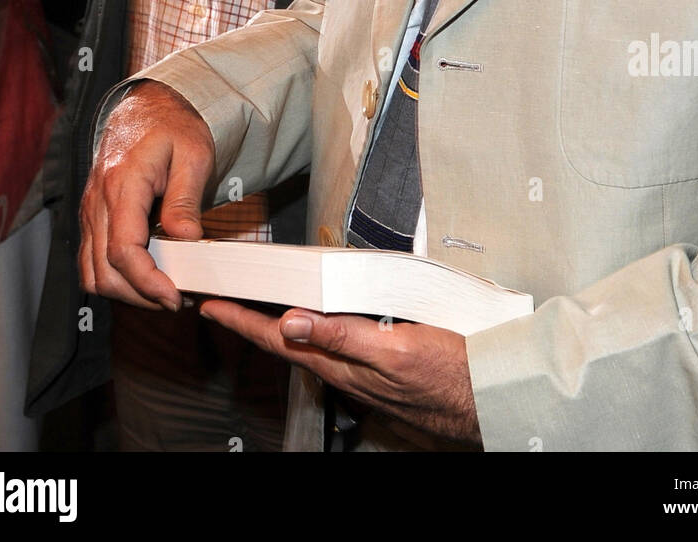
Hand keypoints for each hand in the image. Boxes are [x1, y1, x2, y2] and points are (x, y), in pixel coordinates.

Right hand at [78, 80, 215, 311]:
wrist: (147, 106)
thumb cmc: (173, 126)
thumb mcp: (193, 154)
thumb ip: (185, 200)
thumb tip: (186, 242)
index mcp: (122, 183)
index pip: (123, 250)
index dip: (147, 282)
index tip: (174, 296)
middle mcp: (97, 201)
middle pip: (103, 271)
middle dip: (139, 296)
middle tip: (175, 298)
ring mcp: (90, 210)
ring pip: (92, 273)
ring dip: (125, 292)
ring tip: (162, 291)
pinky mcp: (92, 216)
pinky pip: (92, 260)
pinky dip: (114, 277)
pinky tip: (145, 275)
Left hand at [199, 300, 481, 445]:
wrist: (487, 396)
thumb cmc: (448, 374)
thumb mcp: (395, 348)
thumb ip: (344, 334)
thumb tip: (292, 321)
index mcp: (341, 363)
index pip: (278, 339)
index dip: (241, 322)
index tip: (211, 305)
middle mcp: (344, 370)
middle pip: (286, 342)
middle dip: (251, 322)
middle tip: (225, 301)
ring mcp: (361, 372)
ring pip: (309, 345)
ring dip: (280, 325)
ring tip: (258, 306)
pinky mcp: (379, 367)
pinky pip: (335, 346)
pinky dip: (315, 328)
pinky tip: (318, 319)